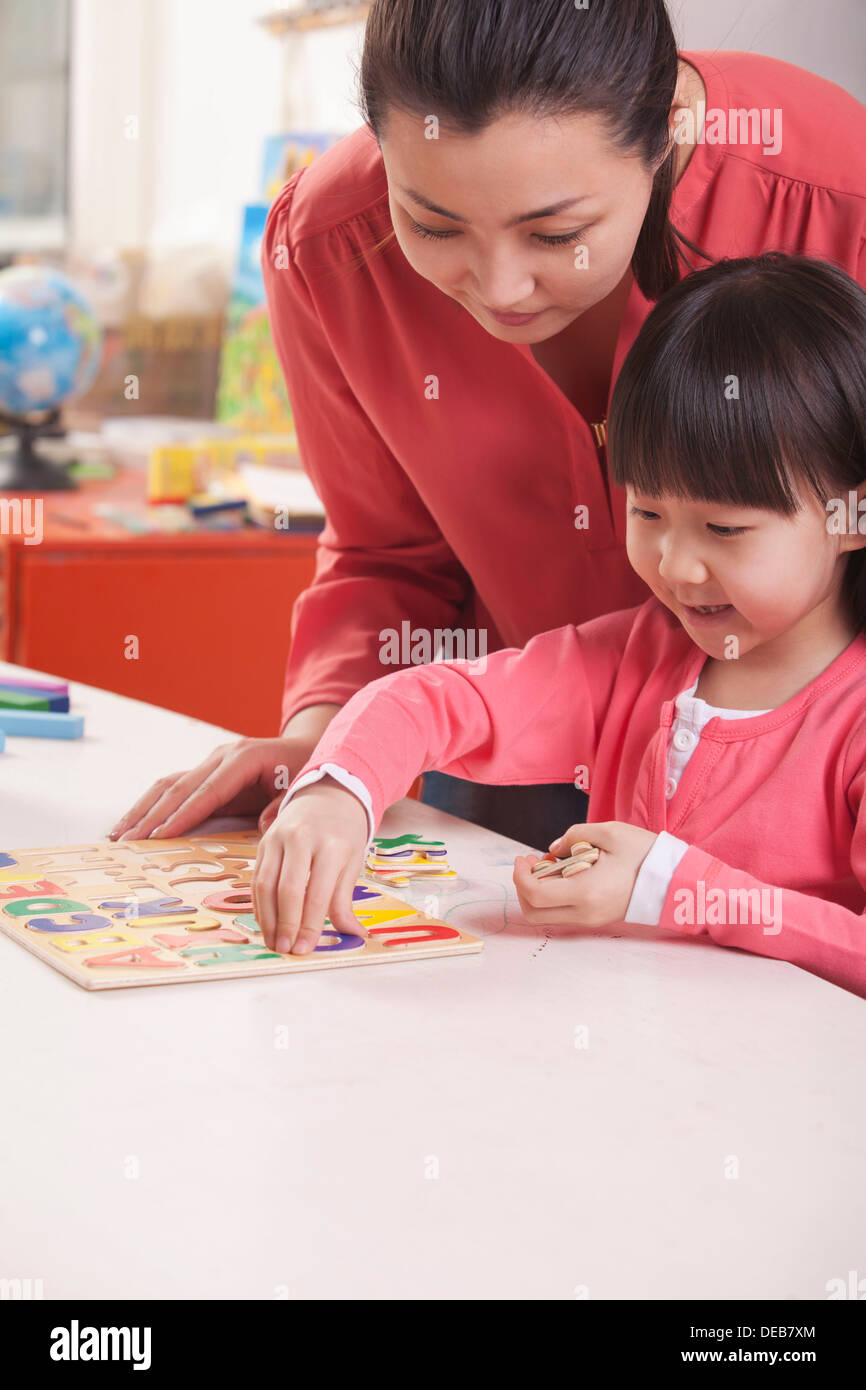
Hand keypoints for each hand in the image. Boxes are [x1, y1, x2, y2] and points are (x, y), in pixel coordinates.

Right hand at [109, 737, 313, 840]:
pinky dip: (150, 806)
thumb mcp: (303, 785)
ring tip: (117, 836)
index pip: (208, 791)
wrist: (305, 748)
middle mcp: (221, 757)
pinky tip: (132, 825)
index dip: (183, 814)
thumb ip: (285, 806)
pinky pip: (173, 789)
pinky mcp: (206, 773)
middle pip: (179, 787)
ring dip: (142, 810)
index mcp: (244, 758)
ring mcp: (210, 763)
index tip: (160, 836)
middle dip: (151, 816)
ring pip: (168, 785)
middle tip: (127, 843)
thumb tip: (264, 827)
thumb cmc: (305, 770)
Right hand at [251, 777, 370, 954]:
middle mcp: (302, 839)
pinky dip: (258, 902)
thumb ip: (344, 901)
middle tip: (285, 949)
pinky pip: (257, 876)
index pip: (316, 893)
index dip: (309, 924)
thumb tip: (354, 935)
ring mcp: (279, 838)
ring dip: (266, 918)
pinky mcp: (264, 841)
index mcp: (331, 846)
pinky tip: (264, 922)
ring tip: (272, 942)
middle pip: (287, 889)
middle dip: (284, 924)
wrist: (330, 794)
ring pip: (265, 883)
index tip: (304, 949)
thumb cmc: (344, 832)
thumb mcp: (353, 862)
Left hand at [513, 821, 657, 927]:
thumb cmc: (645, 855)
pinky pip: (562, 913)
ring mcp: (590, 920)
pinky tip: (563, 874)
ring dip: (537, 892)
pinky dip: (552, 896)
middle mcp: (584, 912)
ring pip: (546, 915)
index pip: (535, 894)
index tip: (523, 857)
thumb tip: (553, 849)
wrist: (675, 881)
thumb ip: (575, 835)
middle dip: (523, 886)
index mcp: (585, 892)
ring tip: (549, 865)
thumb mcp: (610, 832)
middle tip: (531, 863)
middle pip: (533, 912)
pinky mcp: (596, 919)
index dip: (520, 875)